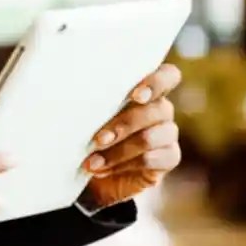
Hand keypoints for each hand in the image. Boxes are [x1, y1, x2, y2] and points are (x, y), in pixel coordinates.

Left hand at [80, 64, 182, 208]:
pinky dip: (122, 166)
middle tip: (98, 139)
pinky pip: (151, 160)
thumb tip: (76, 97)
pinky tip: (102, 169)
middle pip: (156, 110)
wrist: (96, 170)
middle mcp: (162, 109)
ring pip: (150, 138)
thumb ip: (97, 102)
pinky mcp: (169, 158)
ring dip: (118, 150)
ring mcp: (168, 134)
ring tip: (92, 161)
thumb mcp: (93, 115)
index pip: (168, 76)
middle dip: (124, 125)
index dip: (156, 83)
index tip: (135, 96)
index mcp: (148, 90)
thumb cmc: (92, 132)